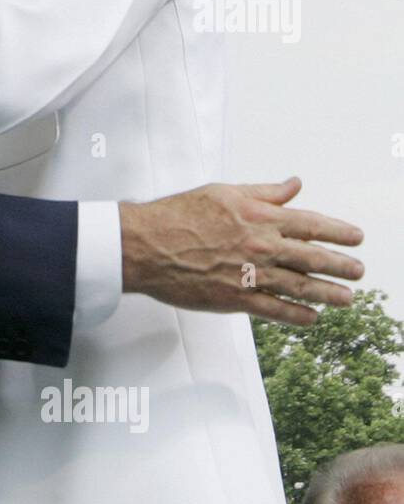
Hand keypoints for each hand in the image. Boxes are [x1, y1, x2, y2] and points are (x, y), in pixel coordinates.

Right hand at [119, 176, 363, 326]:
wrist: (145, 245)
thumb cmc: (176, 215)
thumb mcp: (223, 192)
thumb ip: (263, 192)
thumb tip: (293, 185)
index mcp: (260, 217)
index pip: (312, 224)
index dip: (339, 232)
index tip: (356, 238)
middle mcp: (261, 246)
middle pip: (314, 257)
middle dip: (342, 266)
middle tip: (358, 271)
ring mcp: (250, 274)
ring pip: (301, 286)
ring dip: (329, 293)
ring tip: (347, 299)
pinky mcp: (234, 298)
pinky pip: (275, 310)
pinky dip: (297, 315)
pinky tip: (312, 318)